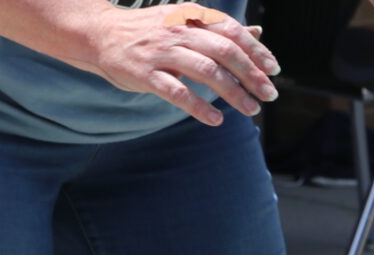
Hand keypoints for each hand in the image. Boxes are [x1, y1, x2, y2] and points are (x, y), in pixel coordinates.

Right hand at [79, 4, 279, 125]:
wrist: (99, 33)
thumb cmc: (150, 31)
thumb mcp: (185, 22)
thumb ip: (220, 29)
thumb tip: (258, 32)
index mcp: (191, 16)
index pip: (232, 31)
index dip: (256, 52)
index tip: (274, 70)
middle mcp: (178, 31)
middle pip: (225, 51)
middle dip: (252, 75)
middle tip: (269, 95)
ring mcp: (161, 52)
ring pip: (206, 71)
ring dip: (233, 93)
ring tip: (250, 109)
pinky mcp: (145, 73)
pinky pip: (178, 92)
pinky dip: (200, 107)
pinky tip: (216, 119)